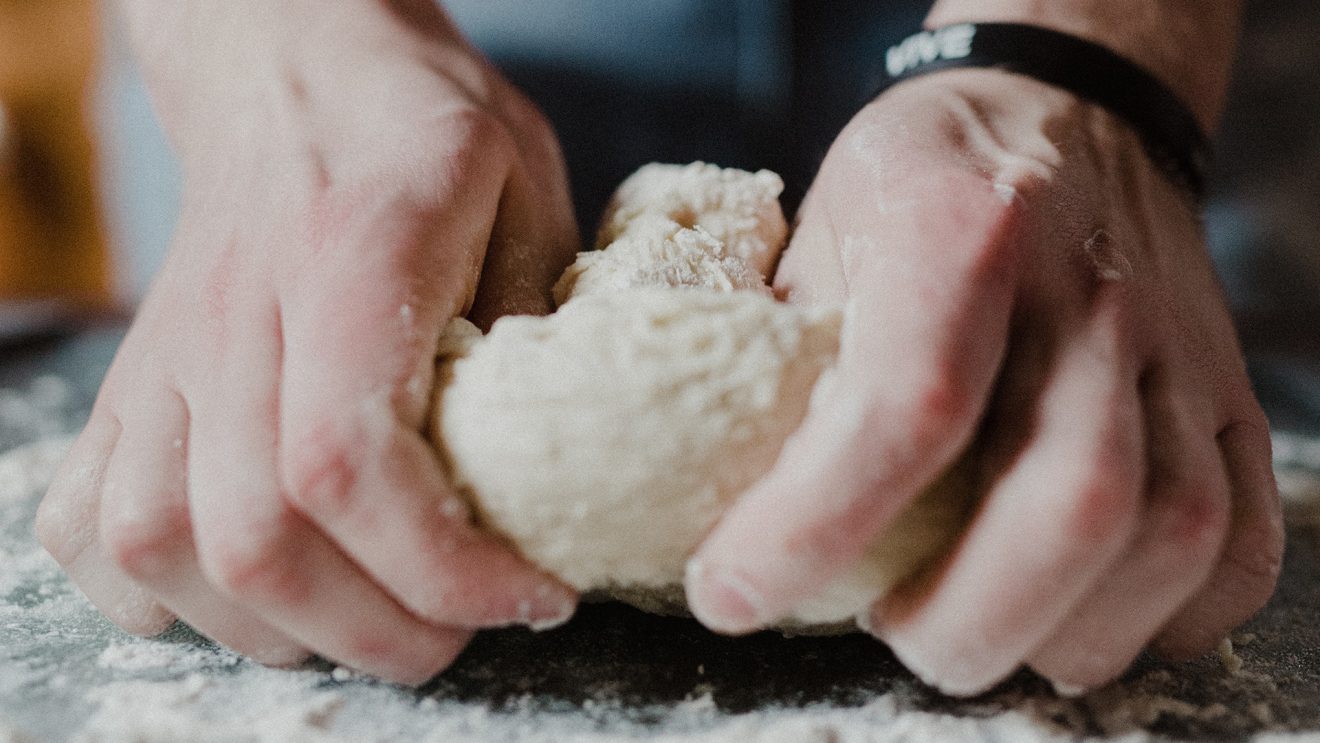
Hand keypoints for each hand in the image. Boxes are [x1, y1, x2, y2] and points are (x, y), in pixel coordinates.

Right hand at [36, 0, 578, 683]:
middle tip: (464, 628)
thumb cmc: (420, 132)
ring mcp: (164, 356)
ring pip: (163, 550)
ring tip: (375, 613)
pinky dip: (167, 593)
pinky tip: (252, 583)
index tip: (530, 594)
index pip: (348, 462)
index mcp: (349, 257)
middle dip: (379, 630)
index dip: (440, 567)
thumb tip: (552, 469)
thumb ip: (543, 321)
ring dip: (281, 628)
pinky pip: (92, 529)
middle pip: (256, 538)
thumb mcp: (527, 191)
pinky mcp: (130, 385)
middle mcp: (234, 316)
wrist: (293, 74)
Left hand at [687, 69, 1283, 694]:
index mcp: (961, 230)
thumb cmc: (923, 178)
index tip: (734, 594)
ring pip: (1167, 533)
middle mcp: (1088, 290)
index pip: (907, 405)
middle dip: (965, 618)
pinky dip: (1167, 616)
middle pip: (1070, 498)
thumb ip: (780, 350)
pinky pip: (1238, 536)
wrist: (1064, 112)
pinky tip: (1079, 618)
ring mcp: (1175, 347)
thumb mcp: (820, 226)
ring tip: (973, 634)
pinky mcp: (1226, 394)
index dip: (813, 525)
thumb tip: (719, 489)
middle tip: (887, 637)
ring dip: (1062, 631)